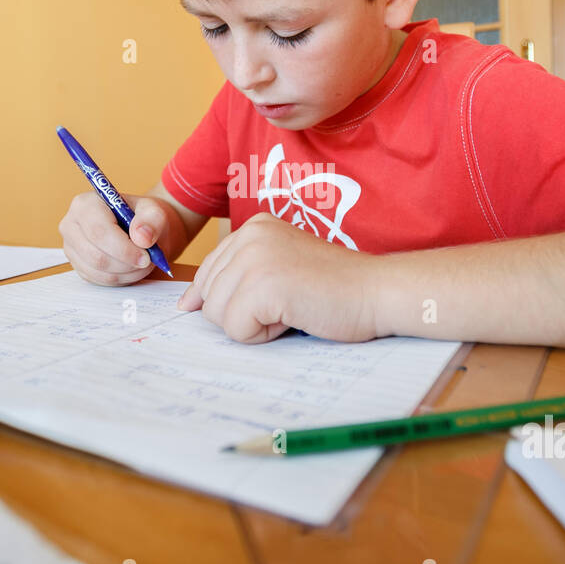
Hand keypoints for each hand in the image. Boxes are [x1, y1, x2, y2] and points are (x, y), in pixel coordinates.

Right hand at [58, 192, 169, 285]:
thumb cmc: (143, 218)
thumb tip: (142, 237)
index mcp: (85, 204)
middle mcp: (71, 225)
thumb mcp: (154, 211)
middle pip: (95, 256)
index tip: (146, 257)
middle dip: (126, 264)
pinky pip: (98, 280)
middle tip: (147, 262)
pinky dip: (120, 279)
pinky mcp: (77, 265)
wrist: (140, 230)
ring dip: (126, 273)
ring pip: (97, 272)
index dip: (124, 249)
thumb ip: (152, 220)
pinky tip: (131, 268)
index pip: (99, 232)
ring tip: (142, 263)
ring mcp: (71, 247)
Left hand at [175, 212, 379, 343]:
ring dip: (254, 326)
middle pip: (209, 298)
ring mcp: (255, 258)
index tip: (259, 305)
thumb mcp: (280, 269)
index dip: (223, 301)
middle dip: (244, 314)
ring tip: (292, 309)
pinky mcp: (264, 285)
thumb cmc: (335, 289)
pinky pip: (236, 330)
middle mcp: (250, 235)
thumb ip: (239, 277)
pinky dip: (264, 336)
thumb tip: (188, 305)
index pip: (208, 274)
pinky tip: (294, 317)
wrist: (377, 291)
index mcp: (254, 227)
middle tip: (287, 304)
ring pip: (218, 316)